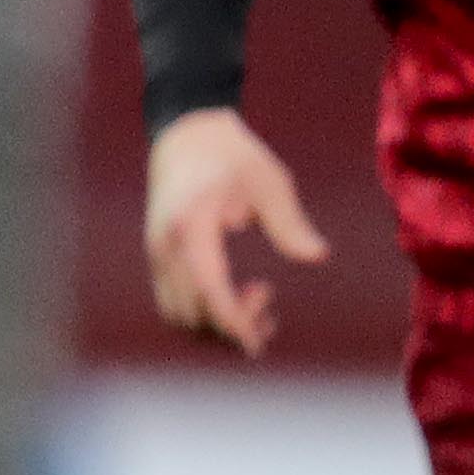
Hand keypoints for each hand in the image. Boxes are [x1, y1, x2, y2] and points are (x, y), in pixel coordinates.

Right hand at [143, 106, 327, 356]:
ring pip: (177, 313)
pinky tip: (233, 295)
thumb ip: (290, 222)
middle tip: (270, 310)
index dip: (234, 321)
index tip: (260, 340)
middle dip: (230, 326)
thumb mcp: (269, 182)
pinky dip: (202, 311)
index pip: (209, 290)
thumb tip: (317, 256)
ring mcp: (156, 253)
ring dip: (214, 323)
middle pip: (191, 313)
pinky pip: (173, 301)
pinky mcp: (158, 256)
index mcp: (191, 227)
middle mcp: (165, 246)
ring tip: (256, 305)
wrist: (186, 135)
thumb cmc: (232, 155)